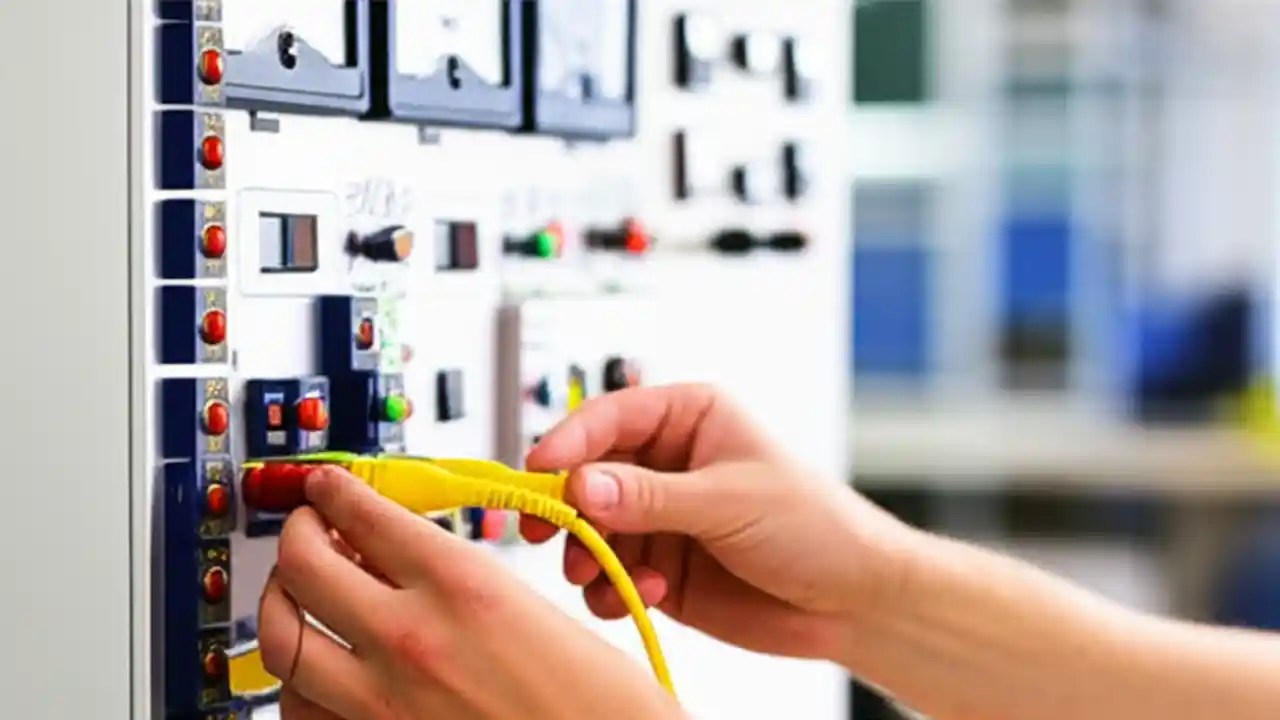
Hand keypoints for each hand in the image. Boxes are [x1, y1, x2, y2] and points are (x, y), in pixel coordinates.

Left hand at [257, 467, 683, 718]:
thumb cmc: (600, 706)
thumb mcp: (541, 612)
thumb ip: (467, 580)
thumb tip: (416, 561)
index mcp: (464, 587)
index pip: (362, 513)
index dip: (333, 490)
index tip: (325, 486)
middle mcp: (412, 640)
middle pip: (303, 564)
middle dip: (295, 534)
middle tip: (304, 527)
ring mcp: (381, 702)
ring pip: (282, 640)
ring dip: (280, 606)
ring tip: (293, 594)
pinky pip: (298, 711)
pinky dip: (295, 685)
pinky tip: (314, 672)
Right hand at [522, 383, 917, 660]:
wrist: (851, 600)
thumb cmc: (815, 524)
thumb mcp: (731, 499)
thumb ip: (651, 495)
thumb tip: (582, 484)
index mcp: (688, 418)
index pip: (610, 417)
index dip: (569, 442)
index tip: (540, 472)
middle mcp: (665, 464)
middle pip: (586, 473)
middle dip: (563, 505)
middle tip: (541, 531)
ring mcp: (658, 517)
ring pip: (589, 529)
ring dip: (584, 554)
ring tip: (599, 576)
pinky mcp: (657, 566)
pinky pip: (608, 575)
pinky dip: (610, 589)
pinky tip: (641, 595)